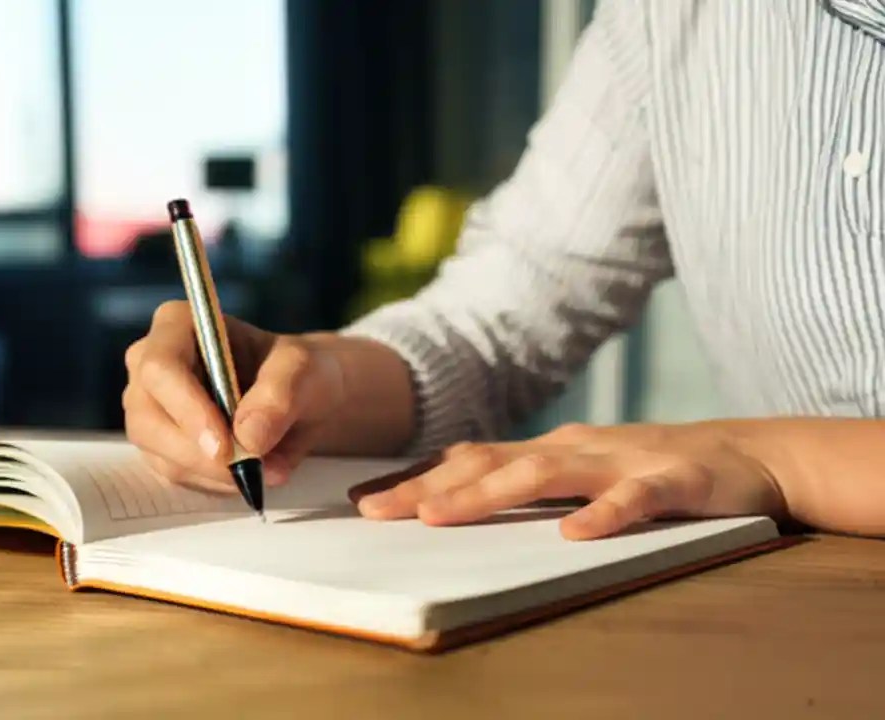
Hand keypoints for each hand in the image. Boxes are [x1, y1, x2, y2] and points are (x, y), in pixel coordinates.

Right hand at [122, 301, 345, 492]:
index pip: (161, 367)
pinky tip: (243, 473)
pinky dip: (211, 482)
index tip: (224, 447)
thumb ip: (280, 395)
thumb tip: (249, 436)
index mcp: (177, 325)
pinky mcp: (158, 443)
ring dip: (210, 472)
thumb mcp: (304, 371)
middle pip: (147, 417)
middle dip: (197, 453)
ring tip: (259, 468)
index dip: (187, 409)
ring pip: (159, 452)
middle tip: (246, 471)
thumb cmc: (297, 372)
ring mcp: (149, 406)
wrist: (302, 400)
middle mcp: (149, 363)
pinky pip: (173, 473)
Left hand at [349, 422, 789, 538]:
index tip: (362, 501)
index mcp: (549, 448)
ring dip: (488, 494)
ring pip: (545, 473)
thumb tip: (457, 500)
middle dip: (428, 486)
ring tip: (439, 516)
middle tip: (376, 512)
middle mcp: (574, 447)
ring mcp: (621, 460)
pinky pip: (635, 498)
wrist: (751, 454)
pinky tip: (576, 534)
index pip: (469, 459)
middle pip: (490, 463)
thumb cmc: (652, 468)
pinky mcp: (673, 481)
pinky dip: (605, 514)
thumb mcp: (579, 473)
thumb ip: (527, 484)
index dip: (416, 476)